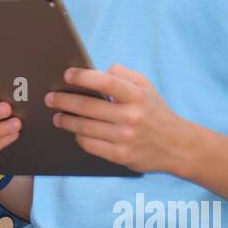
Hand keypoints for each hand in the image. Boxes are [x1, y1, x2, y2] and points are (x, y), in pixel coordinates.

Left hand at [44, 63, 192, 175]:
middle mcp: (131, 116)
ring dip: (66, 120)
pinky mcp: (120, 156)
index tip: (67, 75)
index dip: (83, 77)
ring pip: (84, 127)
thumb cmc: (155, 112)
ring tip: (57, 116)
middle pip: (88, 107)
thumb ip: (123, 75)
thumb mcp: (146, 87)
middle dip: (63, 101)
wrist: (177, 146)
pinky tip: (75, 132)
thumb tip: (96, 71)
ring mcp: (125, 138)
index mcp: (137, 96)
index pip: (105, 82)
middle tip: (50, 98)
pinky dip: (79, 137)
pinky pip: (89, 145)